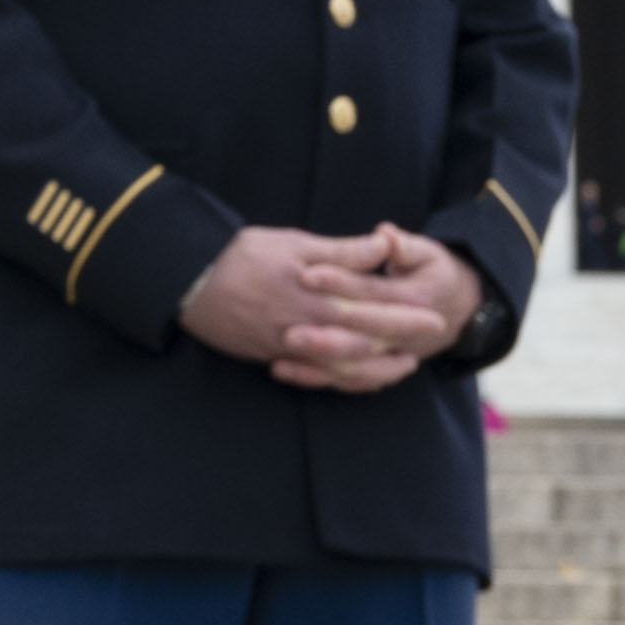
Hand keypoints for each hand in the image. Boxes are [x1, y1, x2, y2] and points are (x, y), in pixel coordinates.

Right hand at [175, 224, 478, 388]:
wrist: (189, 283)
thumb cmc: (242, 256)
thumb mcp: (295, 243)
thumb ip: (343, 252)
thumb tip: (383, 247)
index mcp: (319, 297)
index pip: (373, 308)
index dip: (406, 314)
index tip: (435, 316)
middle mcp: (310, 329)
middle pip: (366, 341)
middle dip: (401, 341)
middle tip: (432, 339)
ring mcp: (292, 348)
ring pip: (345, 368)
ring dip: (378, 369)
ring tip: (403, 366)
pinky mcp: (275, 357)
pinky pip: (318, 377)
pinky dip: (343, 380)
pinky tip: (357, 377)